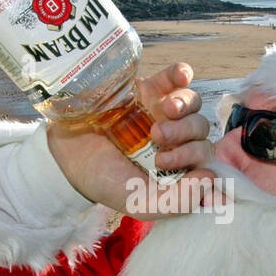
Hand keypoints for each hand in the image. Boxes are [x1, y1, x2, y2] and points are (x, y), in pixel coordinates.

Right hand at [46, 62, 218, 217]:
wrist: (65, 152)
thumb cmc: (102, 178)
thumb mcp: (140, 201)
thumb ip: (177, 201)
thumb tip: (211, 179)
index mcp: (178, 166)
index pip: (205, 158)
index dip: (196, 158)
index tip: (168, 162)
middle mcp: (175, 138)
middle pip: (200, 130)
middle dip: (185, 135)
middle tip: (156, 139)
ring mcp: (162, 112)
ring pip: (193, 104)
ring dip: (184, 108)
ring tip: (162, 114)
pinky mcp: (148, 89)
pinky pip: (176, 77)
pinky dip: (182, 74)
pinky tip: (180, 76)